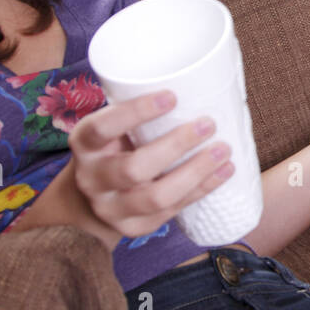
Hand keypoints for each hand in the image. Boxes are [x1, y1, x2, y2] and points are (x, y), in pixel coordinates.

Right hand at [66, 91, 233, 243]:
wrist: (92, 199)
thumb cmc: (113, 148)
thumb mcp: (111, 129)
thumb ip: (137, 115)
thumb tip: (195, 81)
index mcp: (84, 144)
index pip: (103, 127)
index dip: (136, 112)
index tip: (172, 96)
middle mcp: (92, 178)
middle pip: (134, 169)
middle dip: (176, 146)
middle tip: (208, 124)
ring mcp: (112, 208)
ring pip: (157, 196)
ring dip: (196, 173)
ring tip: (224, 150)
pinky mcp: (134, 228)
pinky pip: (172, 210)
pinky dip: (202, 189)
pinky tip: (224, 172)